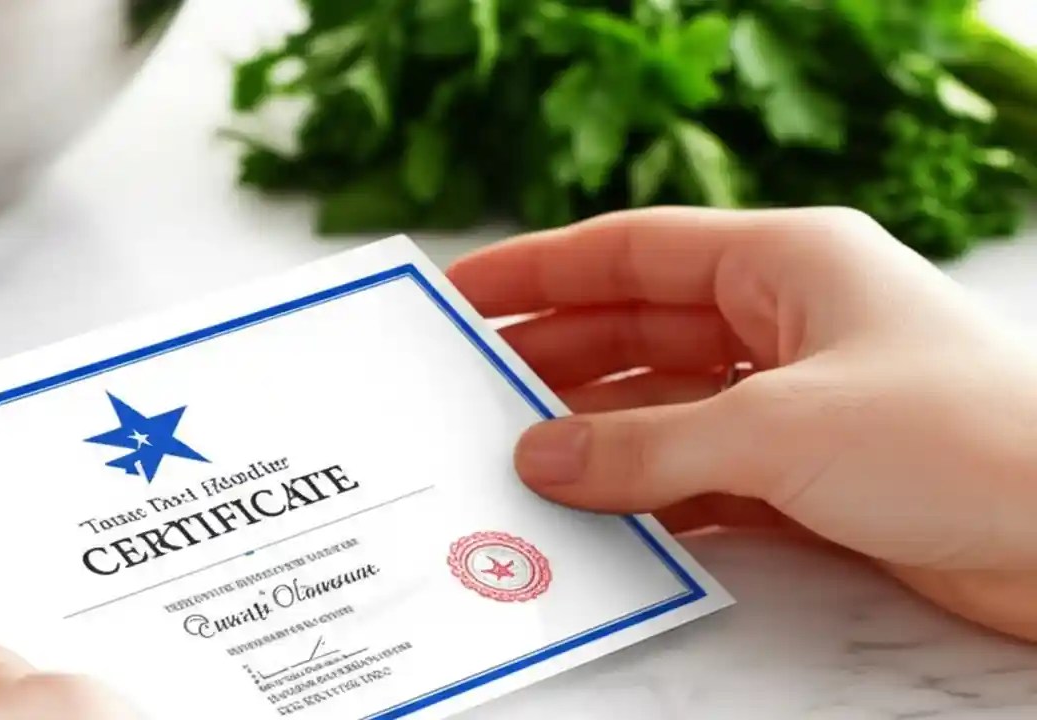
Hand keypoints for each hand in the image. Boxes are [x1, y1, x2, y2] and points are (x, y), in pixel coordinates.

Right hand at [447, 206, 1036, 641]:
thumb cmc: (965, 439)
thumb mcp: (782, 429)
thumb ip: (648, 446)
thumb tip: (541, 457)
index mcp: (785, 262)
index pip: (632, 251)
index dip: (540, 269)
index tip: (465, 292)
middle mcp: (785, 322)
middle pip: (638, 328)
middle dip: (555, 358)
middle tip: (471, 389)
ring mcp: (795, 399)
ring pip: (663, 405)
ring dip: (595, 433)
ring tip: (514, 458)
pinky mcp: (807, 473)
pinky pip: (697, 471)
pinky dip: (644, 490)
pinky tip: (592, 511)